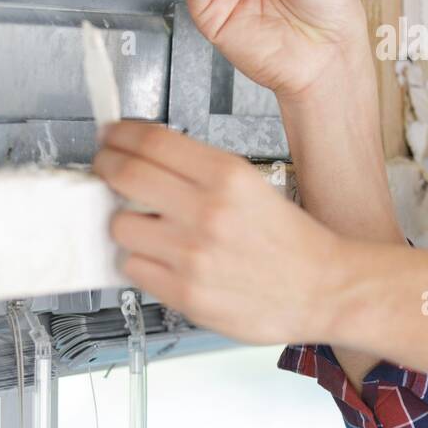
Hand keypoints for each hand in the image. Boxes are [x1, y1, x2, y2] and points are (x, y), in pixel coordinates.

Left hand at [93, 121, 346, 343]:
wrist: (322, 288)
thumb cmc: (291, 241)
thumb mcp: (253, 184)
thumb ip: (201, 171)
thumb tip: (146, 157)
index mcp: (228, 176)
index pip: (151, 141)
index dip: (120, 135)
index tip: (112, 137)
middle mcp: (207, 211)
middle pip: (124, 174)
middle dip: (105, 167)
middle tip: (105, 168)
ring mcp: (192, 254)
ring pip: (120, 225)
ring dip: (125, 221)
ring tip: (145, 225)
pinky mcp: (184, 293)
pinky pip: (132, 268)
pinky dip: (139, 261)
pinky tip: (159, 257)